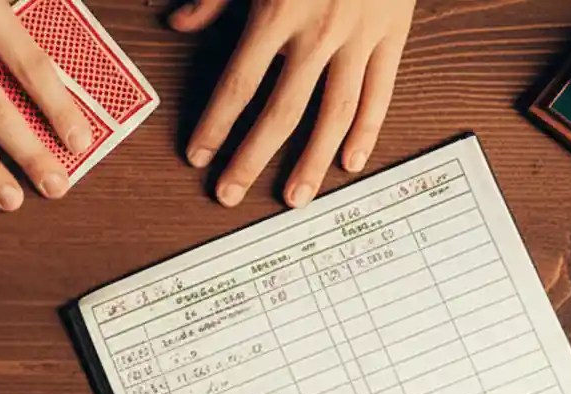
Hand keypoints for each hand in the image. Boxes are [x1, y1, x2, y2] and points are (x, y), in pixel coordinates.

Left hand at [171, 0, 414, 207]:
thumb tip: (177, 25)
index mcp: (276, 12)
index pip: (238, 84)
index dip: (215, 125)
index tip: (198, 156)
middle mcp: (317, 32)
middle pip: (280, 111)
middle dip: (251, 158)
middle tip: (229, 194)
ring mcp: (359, 37)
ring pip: (333, 113)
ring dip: (310, 161)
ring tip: (292, 197)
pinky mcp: (393, 34)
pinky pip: (380, 92)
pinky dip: (366, 131)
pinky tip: (349, 163)